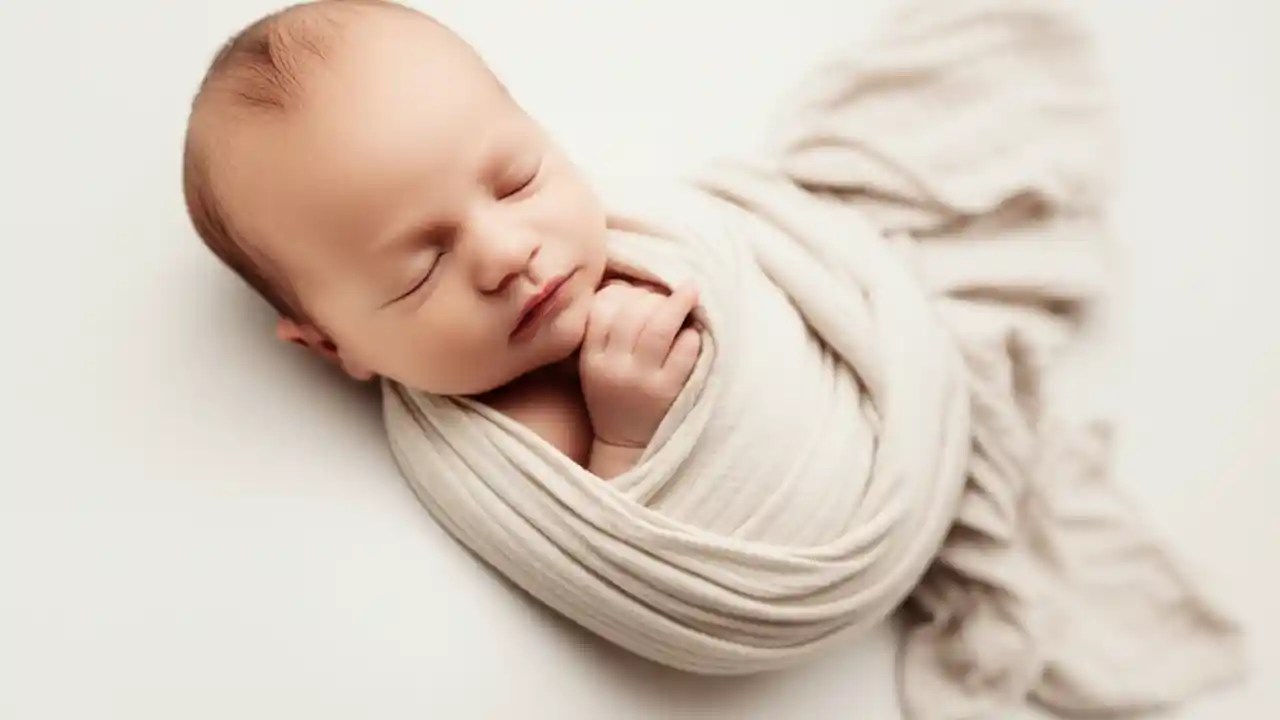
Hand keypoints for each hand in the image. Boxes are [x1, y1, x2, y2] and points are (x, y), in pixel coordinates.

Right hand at [579, 279, 701, 449]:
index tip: (640, 290)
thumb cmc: (613, 395)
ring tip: (691, 291)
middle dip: (653, 296)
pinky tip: (694, 331)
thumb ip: (603, 329)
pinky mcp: (668, 392)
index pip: (603, 310)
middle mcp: (614, 368)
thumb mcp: (595, 364)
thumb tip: (629, 283)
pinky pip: (683, 353)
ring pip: (657, 329)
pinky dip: (691, 335)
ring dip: (677, 305)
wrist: (625, 445)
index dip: (625, 292)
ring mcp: (642, 380)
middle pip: (631, 315)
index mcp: (592, 358)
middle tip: (667, 293)